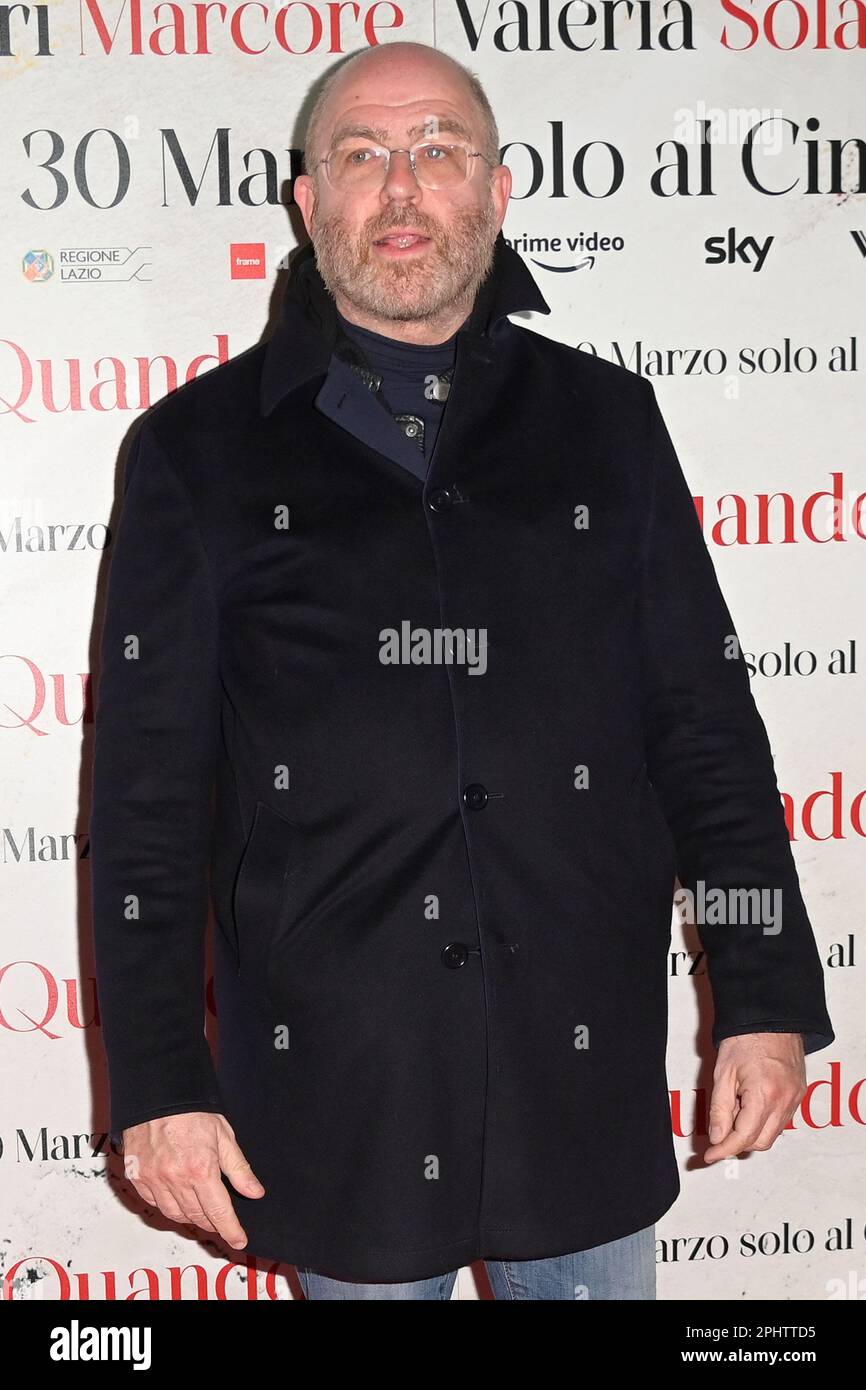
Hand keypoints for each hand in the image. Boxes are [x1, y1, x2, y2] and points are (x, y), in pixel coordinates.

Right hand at [120, 1111, 264, 1248]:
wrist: (157, 1094)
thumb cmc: (191, 1110)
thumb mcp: (223, 1136)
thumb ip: (239, 1169)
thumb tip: (255, 1192)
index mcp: (200, 1169)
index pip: (219, 1213)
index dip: (231, 1230)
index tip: (239, 1240)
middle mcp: (174, 1179)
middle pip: (197, 1217)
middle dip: (212, 1223)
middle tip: (222, 1222)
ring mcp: (153, 1180)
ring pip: (175, 1214)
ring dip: (191, 1218)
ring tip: (202, 1213)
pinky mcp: (138, 1177)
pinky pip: (155, 1203)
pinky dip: (169, 1207)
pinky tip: (178, 1200)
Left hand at [704, 1032, 805, 1162]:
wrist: (769, 1018)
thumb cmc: (744, 1039)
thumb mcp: (723, 1073)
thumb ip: (720, 1109)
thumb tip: (718, 1137)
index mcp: (764, 1095)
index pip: (743, 1137)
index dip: (724, 1150)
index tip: (710, 1156)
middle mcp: (784, 1101)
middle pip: (760, 1142)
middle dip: (738, 1143)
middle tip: (718, 1134)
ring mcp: (795, 1098)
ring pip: (773, 1134)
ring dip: (752, 1133)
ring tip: (734, 1112)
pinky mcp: (799, 1094)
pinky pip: (781, 1120)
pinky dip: (764, 1122)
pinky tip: (749, 1106)